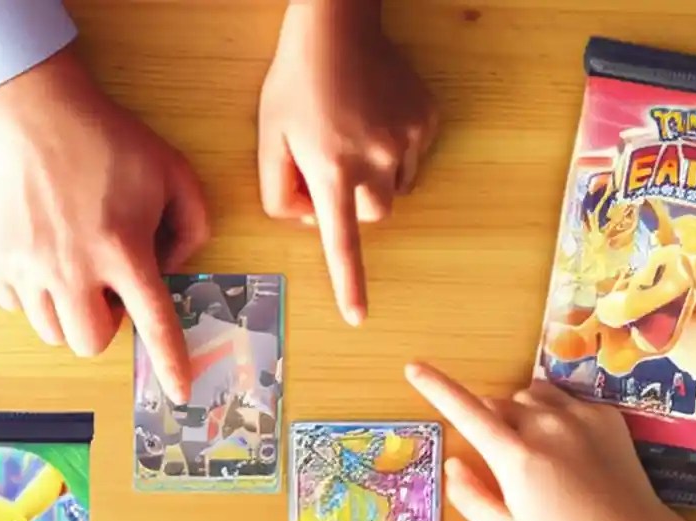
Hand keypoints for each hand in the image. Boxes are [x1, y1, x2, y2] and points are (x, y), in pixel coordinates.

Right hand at [0, 49, 209, 402]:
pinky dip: (31, 293)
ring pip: (52, 331)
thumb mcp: (173, 174)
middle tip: (107, 289)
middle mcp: (73, 269)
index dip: (169, 363)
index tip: (178, 392)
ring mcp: (27, 267)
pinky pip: (14, 305)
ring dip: (69, 311)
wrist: (37, 114)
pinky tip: (40, 256)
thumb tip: (173, 268)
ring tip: (72, 270)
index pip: (153, 323)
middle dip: (105, 325)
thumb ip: (192, 227)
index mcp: (122, 250)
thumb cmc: (109, 141)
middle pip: (91, 342)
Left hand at [259, 0, 437, 324]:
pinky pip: (414, 156)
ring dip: (374, 177)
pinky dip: (395, 150)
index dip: (350, 283)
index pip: (341, 240)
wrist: (337, 26)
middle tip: (330, 166)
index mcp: (330, 168)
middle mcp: (375, 160)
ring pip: (394, 188)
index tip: (359, 316)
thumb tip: (312, 220)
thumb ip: (278, 191)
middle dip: (352, 204)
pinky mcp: (428, 120)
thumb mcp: (267, 138)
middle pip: (371, 214)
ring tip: (351, 135)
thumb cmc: (294, 84)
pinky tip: (374, 118)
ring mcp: (408, 139)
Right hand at [404, 362, 695, 520]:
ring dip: (521, 413)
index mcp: (517, 457)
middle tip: (506, 463)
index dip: (436, 387)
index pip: (466, 411)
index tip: (414, 367)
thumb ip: (470, 497)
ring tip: (538, 451)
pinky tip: (571, 452)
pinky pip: (565, 400)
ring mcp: (579, 416)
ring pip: (529, 395)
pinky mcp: (605, 414)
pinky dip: (555, 417)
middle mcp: (546, 426)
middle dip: (490, 422)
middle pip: (497, 403)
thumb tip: (453, 462)